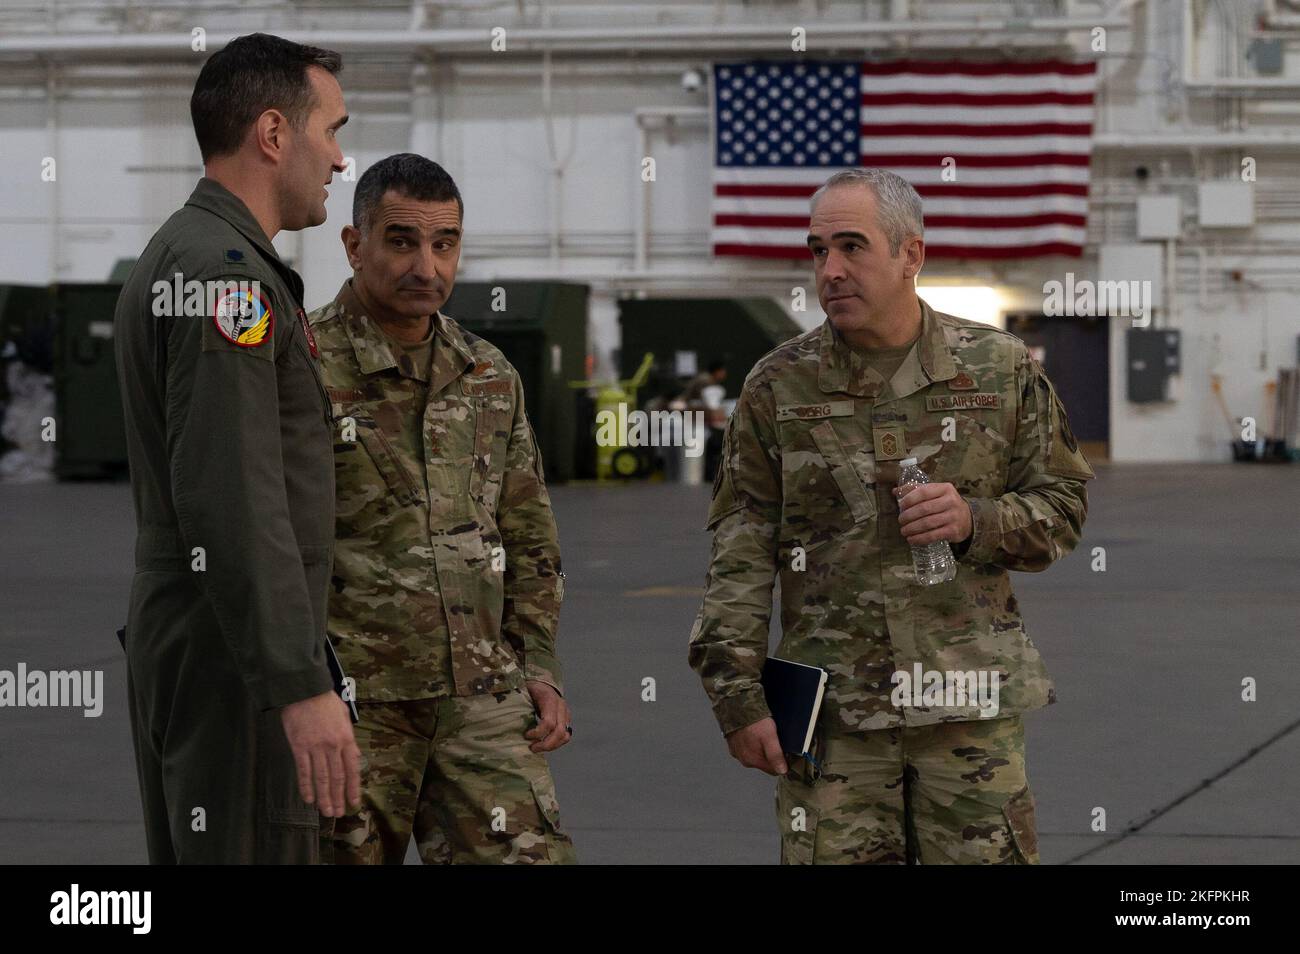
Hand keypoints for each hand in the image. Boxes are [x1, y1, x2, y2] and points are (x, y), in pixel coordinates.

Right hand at [279, 691, 361, 817]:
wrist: (304, 690)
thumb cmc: (325, 701)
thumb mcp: (344, 716)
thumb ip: (349, 737)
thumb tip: (354, 756)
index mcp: (347, 739)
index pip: (352, 769)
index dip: (353, 788)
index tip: (353, 802)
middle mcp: (333, 746)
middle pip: (337, 778)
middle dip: (338, 798)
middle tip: (338, 813)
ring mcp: (316, 748)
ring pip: (321, 779)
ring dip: (324, 797)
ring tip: (326, 811)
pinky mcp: (299, 748)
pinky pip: (304, 771)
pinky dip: (306, 787)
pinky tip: (308, 799)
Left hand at [524, 680, 572, 752]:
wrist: (542, 682)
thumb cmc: (530, 687)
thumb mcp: (523, 690)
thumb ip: (518, 702)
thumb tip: (503, 714)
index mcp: (550, 699)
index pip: (549, 722)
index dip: (537, 732)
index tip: (526, 735)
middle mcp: (561, 707)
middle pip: (560, 732)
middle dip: (546, 744)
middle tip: (532, 748)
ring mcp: (566, 714)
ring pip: (565, 736)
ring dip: (552, 746)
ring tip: (537, 748)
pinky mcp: (566, 720)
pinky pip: (565, 736)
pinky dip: (555, 743)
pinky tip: (543, 743)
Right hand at [725, 717, 787, 775]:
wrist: (736, 707)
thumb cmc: (753, 721)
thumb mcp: (770, 737)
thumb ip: (776, 756)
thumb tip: (782, 771)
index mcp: (752, 760)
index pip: (774, 771)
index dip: (782, 762)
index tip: (784, 751)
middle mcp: (744, 759)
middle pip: (764, 763)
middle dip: (770, 754)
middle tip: (773, 739)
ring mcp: (737, 752)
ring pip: (755, 755)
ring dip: (761, 748)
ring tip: (762, 734)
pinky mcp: (733, 745)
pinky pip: (747, 748)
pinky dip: (751, 743)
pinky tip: (754, 733)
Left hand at [895, 481, 971, 545]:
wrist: (967, 518)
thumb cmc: (945, 503)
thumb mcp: (935, 492)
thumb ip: (916, 489)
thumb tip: (895, 491)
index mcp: (945, 488)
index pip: (923, 492)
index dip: (909, 499)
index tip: (900, 506)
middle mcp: (951, 501)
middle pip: (924, 509)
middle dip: (908, 516)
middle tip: (900, 520)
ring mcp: (953, 517)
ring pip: (927, 523)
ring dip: (912, 528)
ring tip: (903, 531)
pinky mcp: (953, 531)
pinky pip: (933, 535)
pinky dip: (919, 538)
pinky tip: (911, 539)